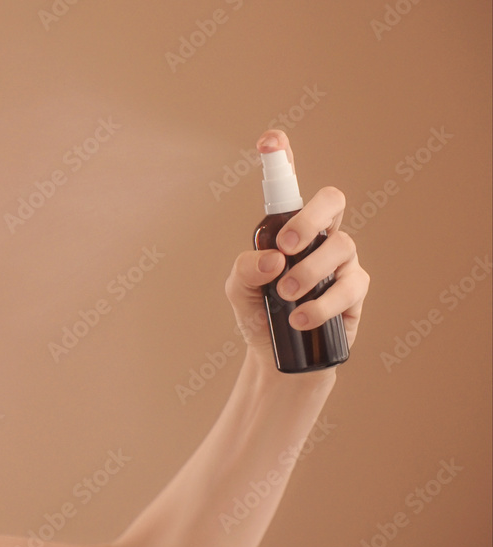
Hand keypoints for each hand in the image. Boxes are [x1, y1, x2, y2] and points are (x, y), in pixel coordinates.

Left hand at [224, 130, 369, 367]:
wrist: (276, 359)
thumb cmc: (259, 313)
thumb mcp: (238, 289)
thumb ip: (246, 268)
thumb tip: (275, 259)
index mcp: (287, 228)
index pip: (289, 187)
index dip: (282, 158)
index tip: (270, 140)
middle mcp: (319, 236)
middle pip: (332, 200)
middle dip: (310, 218)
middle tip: (284, 248)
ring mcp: (341, 261)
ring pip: (341, 245)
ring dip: (310, 271)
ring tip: (285, 295)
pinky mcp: (355, 291)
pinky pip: (350, 286)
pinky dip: (321, 303)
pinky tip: (300, 318)